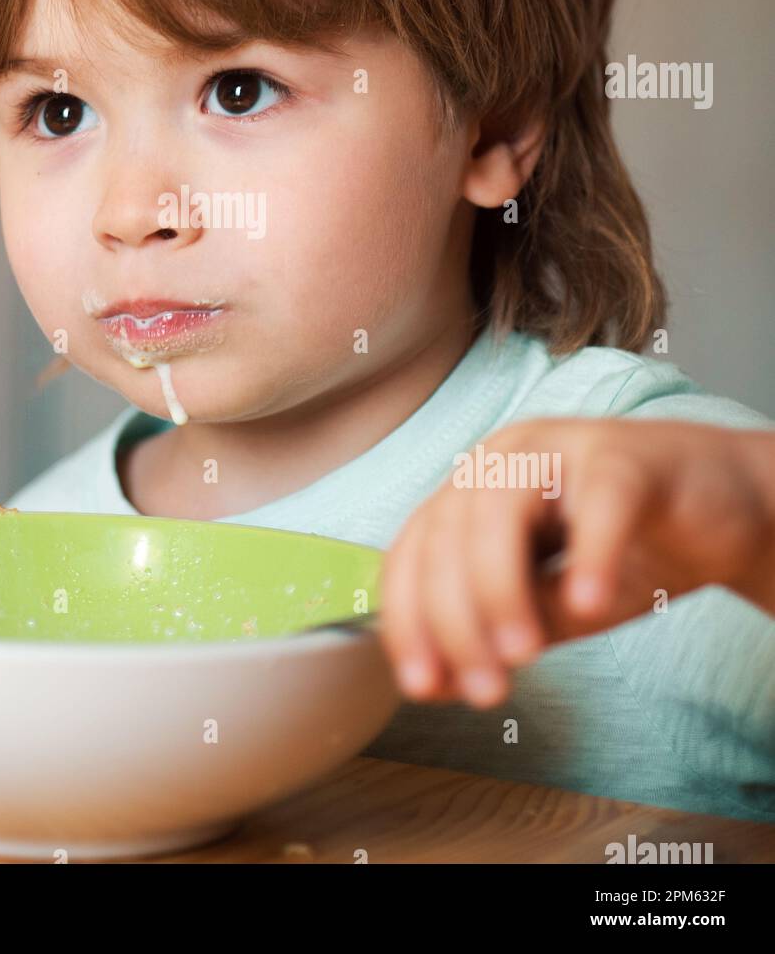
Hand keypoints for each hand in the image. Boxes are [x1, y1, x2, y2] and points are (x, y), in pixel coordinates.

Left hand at [378, 418, 774, 708]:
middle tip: (486, 689)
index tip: (421, 685)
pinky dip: (589, 555)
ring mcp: (561, 448)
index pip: (414, 550)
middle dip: (456, 621)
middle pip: (448, 534)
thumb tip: (443, 680)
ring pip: (500, 511)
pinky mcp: (628, 458)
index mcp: (472, 489)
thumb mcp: (558, 603)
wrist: (731, 511)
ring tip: (524, 655)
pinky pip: (599, 501)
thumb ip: (504, 628)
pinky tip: (589, 605)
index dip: (406, 619)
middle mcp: (503, 458)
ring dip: (500, 590)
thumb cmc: (632, 552)